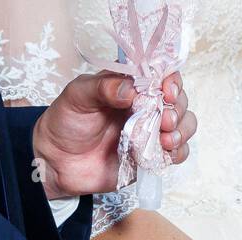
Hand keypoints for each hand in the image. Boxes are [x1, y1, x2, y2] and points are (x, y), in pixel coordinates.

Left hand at [32, 72, 195, 200]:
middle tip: (164, 120)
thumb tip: (130, 89)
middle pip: (179, 100)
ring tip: (165, 139)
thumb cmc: (65, 123)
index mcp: (130, 86)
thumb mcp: (78, 96)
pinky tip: (165, 152)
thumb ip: (103, 88)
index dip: (171, 80)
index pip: (161, 75)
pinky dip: (178, 152)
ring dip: (182, 131)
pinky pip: (177, 153)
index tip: (166, 90)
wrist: (57, 162)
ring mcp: (150, 133)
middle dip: (177, 109)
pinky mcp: (151, 157)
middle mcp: (145, 107)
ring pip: (184, 126)